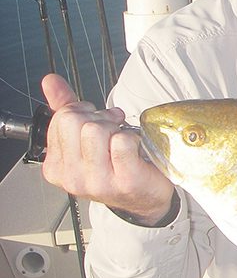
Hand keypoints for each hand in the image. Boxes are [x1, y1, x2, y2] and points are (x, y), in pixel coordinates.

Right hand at [40, 73, 175, 224]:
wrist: (145, 196)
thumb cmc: (114, 163)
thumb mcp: (84, 138)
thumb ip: (65, 108)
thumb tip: (50, 81)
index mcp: (55, 166)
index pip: (61, 118)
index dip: (84, 111)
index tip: (97, 120)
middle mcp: (72, 177)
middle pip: (76, 121)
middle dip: (98, 116)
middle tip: (113, 126)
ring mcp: (97, 181)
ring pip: (96, 130)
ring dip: (115, 127)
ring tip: (122, 136)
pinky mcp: (125, 180)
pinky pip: (122, 142)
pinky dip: (132, 137)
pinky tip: (135, 148)